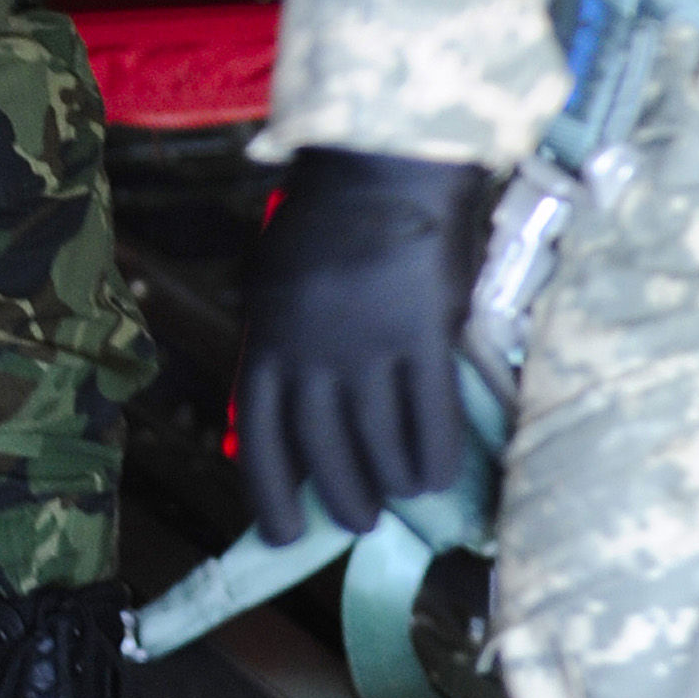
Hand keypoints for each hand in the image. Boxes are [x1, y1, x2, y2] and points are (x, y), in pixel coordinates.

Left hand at [235, 147, 486, 543]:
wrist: (384, 162)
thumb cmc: (327, 222)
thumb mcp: (277, 281)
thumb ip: (281, 345)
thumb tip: (289, 420)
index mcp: (268, 333)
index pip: (261, 434)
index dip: (271, 493)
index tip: (285, 534)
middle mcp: (312, 348)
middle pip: (324, 450)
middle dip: (343, 496)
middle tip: (360, 519)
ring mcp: (369, 345)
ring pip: (379, 444)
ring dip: (389, 484)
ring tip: (400, 498)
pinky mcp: (424, 338)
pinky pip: (430, 419)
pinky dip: (434, 457)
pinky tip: (438, 477)